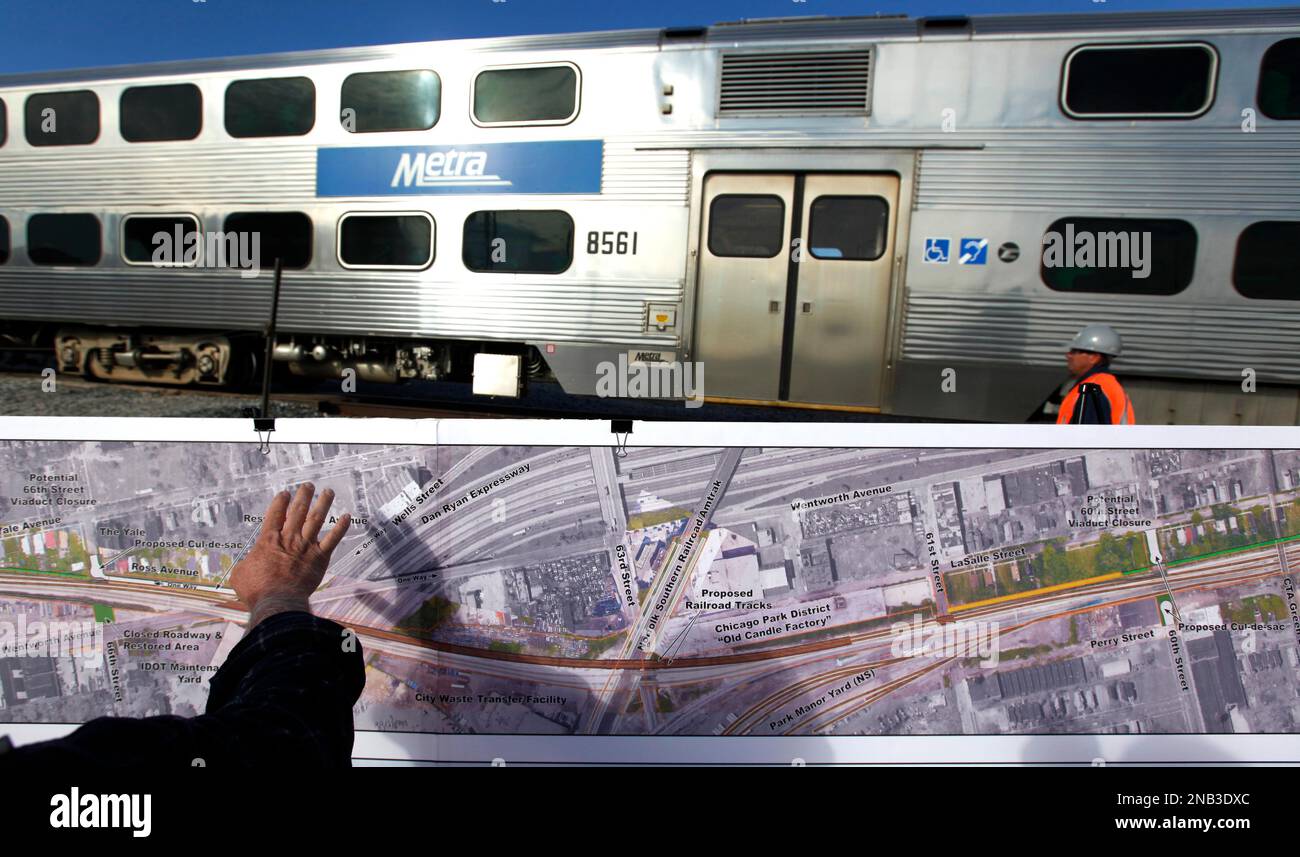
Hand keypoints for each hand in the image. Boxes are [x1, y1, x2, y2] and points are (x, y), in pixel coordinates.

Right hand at [231, 483, 349, 625]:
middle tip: (308, 486)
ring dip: (323, 504)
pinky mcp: (320, 558)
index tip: (285, 493)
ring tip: (329, 492)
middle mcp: (289, 539)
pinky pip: (333, 539)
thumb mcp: (240, 574)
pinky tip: (347, 517)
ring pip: (316, 519)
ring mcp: (306, 547)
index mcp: (268, 540)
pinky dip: (340, 528)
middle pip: (298, 511)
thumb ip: (245, 564)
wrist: (278, 602)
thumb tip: (246, 565)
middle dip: (303, 496)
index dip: (280, 502)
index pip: (275, 514)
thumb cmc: (256, 590)